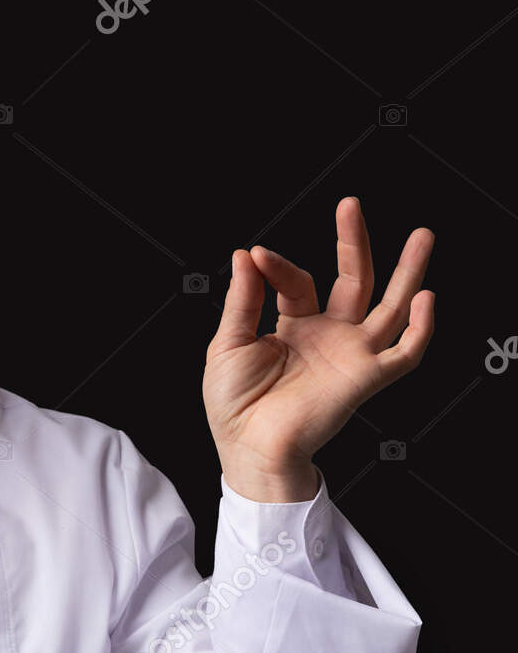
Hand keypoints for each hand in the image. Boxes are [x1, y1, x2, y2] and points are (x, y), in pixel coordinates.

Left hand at [203, 197, 434, 501]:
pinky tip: (424, 299)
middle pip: (353, 280)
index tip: (256, 255)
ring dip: (407, 272)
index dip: (279, 266)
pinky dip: (420, 329)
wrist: (247, 447)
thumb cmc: (234, 406)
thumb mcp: (228, 343)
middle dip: (354, 243)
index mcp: (293, 327)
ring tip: (421, 236)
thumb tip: (245, 255)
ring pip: (388, 306)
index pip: (298, 282)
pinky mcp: (365, 378)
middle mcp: (327, 336)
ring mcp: (349, 354)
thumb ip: (243, 300)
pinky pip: (404, 354)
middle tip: (350, 205)